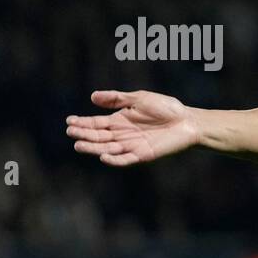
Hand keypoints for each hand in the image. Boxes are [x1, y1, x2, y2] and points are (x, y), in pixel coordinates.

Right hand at [66, 90, 198, 166]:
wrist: (188, 121)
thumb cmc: (166, 108)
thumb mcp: (139, 99)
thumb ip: (117, 99)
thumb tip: (92, 97)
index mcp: (119, 121)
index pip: (96, 123)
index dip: (82, 123)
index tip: (69, 121)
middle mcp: (122, 135)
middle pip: (98, 136)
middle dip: (84, 134)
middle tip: (70, 132)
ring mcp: (131, 145)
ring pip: (107, 148)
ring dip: (93, 148)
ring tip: (78, 145)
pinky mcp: (143, 154)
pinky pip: (125, 159)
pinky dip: (114, 160)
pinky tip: (103, 156)